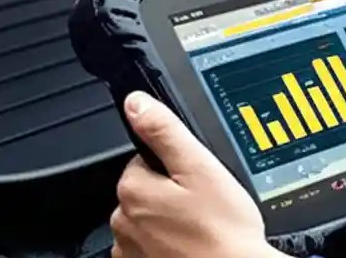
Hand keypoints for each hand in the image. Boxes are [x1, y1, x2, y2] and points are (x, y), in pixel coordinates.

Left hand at [111, 92, 286, 257]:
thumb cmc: (222, 231)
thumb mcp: (200, 167)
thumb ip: (165, 131)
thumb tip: (136, 103)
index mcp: (134, 188)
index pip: (145, 160)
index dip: (177, 166)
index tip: (199, 179)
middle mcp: (123, 221)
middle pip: (146, 192)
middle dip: (173, 194)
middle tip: (207, 204)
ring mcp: (130, 250)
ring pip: (149, 221)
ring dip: (171, 222)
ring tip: (203, 227)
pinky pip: (151, 248)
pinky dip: (169, 246)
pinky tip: (194, 246)